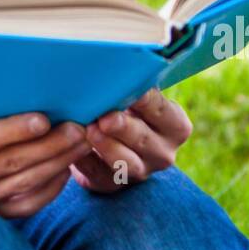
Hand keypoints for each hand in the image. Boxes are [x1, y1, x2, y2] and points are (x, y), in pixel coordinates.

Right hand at [0, 112, 93, 216]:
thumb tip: (9, 79)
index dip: (12, 130)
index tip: (42, 117)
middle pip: (10, 164)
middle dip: (49, 145)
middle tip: (79, 125)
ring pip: (22, 184)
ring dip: (57, 162)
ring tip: (81, 140)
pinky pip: (24, 206)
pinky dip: (49, 187)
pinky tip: (66, 167)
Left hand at [70, 89, 192, 193]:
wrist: (115, 140)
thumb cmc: (126, 106)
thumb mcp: (138, 97)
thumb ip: (134, 86)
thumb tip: (121, 63)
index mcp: (175, 126)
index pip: (163, 111)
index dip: (146, 101)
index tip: (131, 91)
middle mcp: (164, 153)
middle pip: (144, 139)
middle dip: (124, 128)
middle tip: (106, 117)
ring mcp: (140, 172)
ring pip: (126, 163)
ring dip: (107, 147)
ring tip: (90, 131)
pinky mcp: (113, 185)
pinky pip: (99, 176)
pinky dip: (86, 162)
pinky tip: (73, 149)